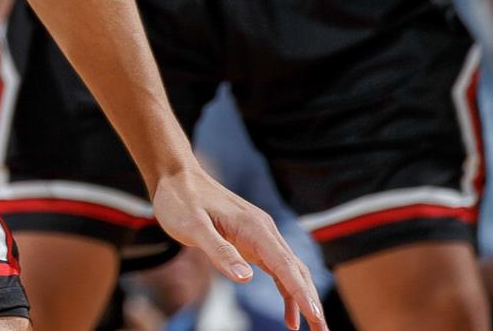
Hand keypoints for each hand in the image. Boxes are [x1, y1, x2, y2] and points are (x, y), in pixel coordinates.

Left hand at [151, 165, 327, 330]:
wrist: (176, 177)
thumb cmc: (180, 200)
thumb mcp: (192, 226)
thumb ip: (219, 250)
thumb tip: (245, 278)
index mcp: (254, 227)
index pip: (285, 265)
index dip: (301, 292)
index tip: (315, 315)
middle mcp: (264, 231)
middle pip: (296, 271)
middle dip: (311, 301)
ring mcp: (260, 236)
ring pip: (291, 271)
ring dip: (304, 299)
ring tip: (316, 329)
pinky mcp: (252, 240)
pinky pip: (278, 269)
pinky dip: (288, 291)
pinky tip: (289, 314)